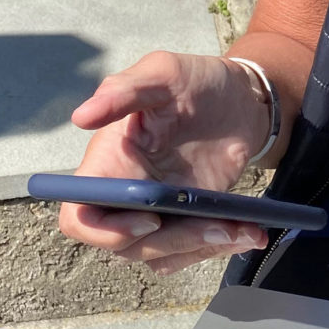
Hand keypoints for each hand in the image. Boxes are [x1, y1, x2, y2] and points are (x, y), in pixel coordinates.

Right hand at [57, 51, 272, 274]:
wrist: (240, 99)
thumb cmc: (195, 81)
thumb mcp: (163, 72)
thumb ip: (124, 90)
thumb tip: (81, 116)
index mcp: (108, 163)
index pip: (79, 216)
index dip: (103, 231)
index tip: (150, 219)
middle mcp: (124, 195)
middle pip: (127, 246)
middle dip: (174, 240)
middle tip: (218, 223)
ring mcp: (156, 212)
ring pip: (162, 255)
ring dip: (202, 248)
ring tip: (242, 229)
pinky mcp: (186, 221)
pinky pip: (191, 251)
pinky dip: (219, 247)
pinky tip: (248, 232)